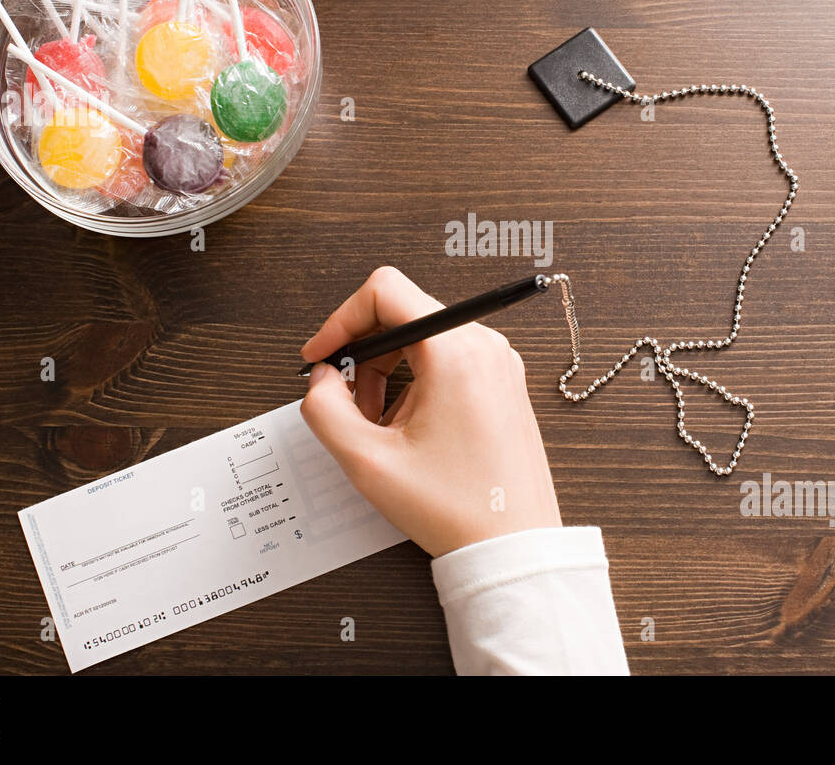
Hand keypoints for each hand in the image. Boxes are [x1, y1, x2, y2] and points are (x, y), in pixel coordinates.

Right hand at [299, 266, 561, 556]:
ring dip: (386, 371)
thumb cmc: (456, 508)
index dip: (340, 319)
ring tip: (377, 425)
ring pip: (423, 337)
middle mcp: (484, 345)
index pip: (385, 290)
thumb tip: (321, 379)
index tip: (322, 356)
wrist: (513, 545)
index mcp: (456, 351)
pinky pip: (447, 359)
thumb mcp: (368, 461)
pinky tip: (406, 428)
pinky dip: (415, 382)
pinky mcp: (503, 382)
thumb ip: (325, 409)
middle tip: (347, 404)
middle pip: (403, 312)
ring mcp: (499, 362)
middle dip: (363, 354)